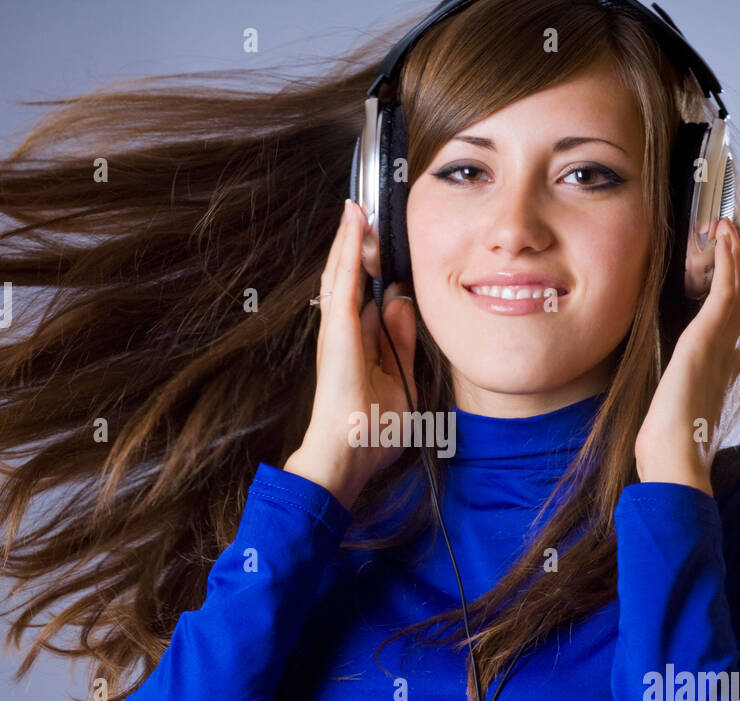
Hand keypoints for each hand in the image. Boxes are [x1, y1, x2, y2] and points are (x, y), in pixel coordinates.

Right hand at [283, 200, 416, 509]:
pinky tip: (355, 223)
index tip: (381, 246)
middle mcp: (344, 333)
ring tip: (356, 208)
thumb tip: (403, 303)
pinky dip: (349, 249)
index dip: (372, 270)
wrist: (347, 453)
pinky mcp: (337, 327)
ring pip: (343, 272)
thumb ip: (401, 341)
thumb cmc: (372, 431)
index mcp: (358, 346)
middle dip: (357, 246)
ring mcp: (337, 329)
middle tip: (363, 213)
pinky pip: (345, 279)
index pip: (366, 299)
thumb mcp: (401, 379)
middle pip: (350, 279)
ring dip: (350, 239)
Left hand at [633, 217, 739, 495]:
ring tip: (729, 229)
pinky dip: (729, 263)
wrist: (677, 464)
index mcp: (723, 374)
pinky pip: (724, 292)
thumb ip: (692, 398)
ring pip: (739, 291)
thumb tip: (696, 390)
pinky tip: (726, 240)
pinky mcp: (706, 340)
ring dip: (736, 257)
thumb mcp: (682, 417)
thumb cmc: (671, 451)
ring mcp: (721, 347)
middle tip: (737, 240)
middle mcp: (729, 357)